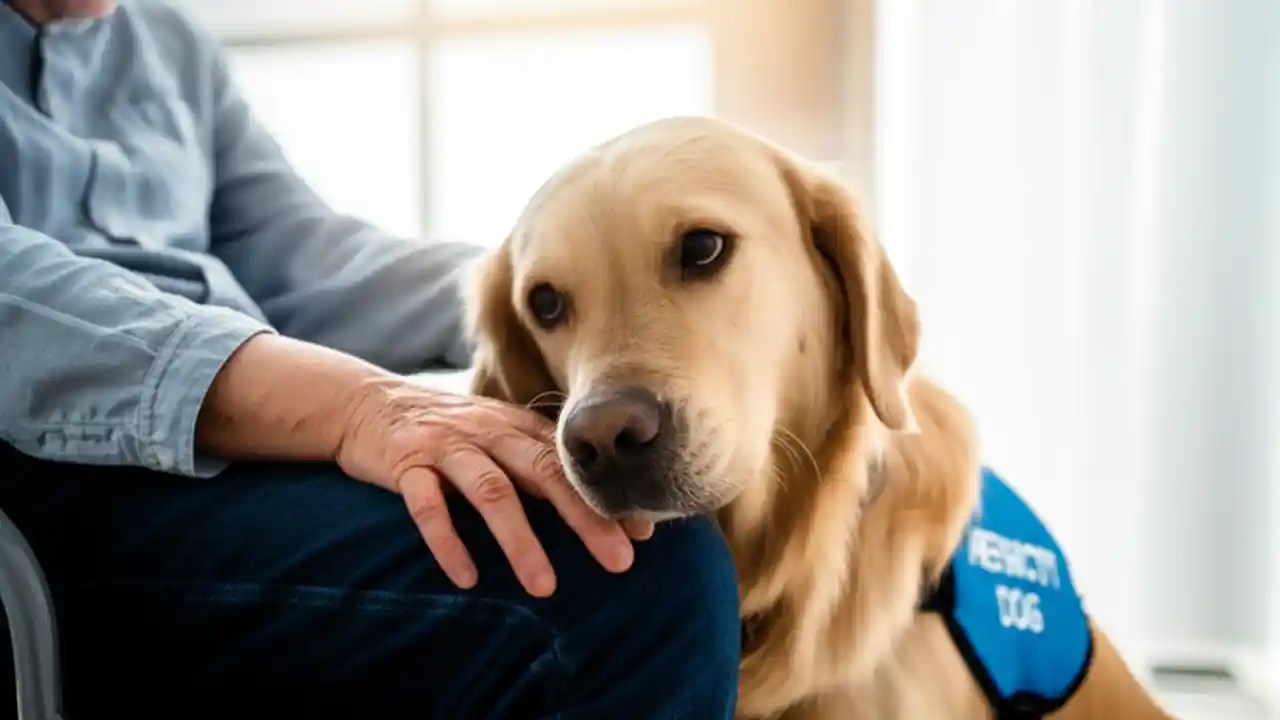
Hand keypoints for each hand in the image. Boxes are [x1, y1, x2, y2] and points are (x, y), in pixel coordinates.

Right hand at [336, 379, 653, 596]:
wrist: (366, 401)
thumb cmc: (447, 431)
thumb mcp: (497, 437)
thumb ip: (540, 467)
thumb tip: (598, 509)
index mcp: (516, 427)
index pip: (572, 463)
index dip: (607, 497)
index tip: (643, 534)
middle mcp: (487, 431)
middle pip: (544, 474)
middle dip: (584, 519)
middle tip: (618, 562)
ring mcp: (446, 445)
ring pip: (490, 491)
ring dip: (520, 540)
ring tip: (545, 587)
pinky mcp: (405, 462)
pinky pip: (426, 504)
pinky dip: (447, 541)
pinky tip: (466, 579)